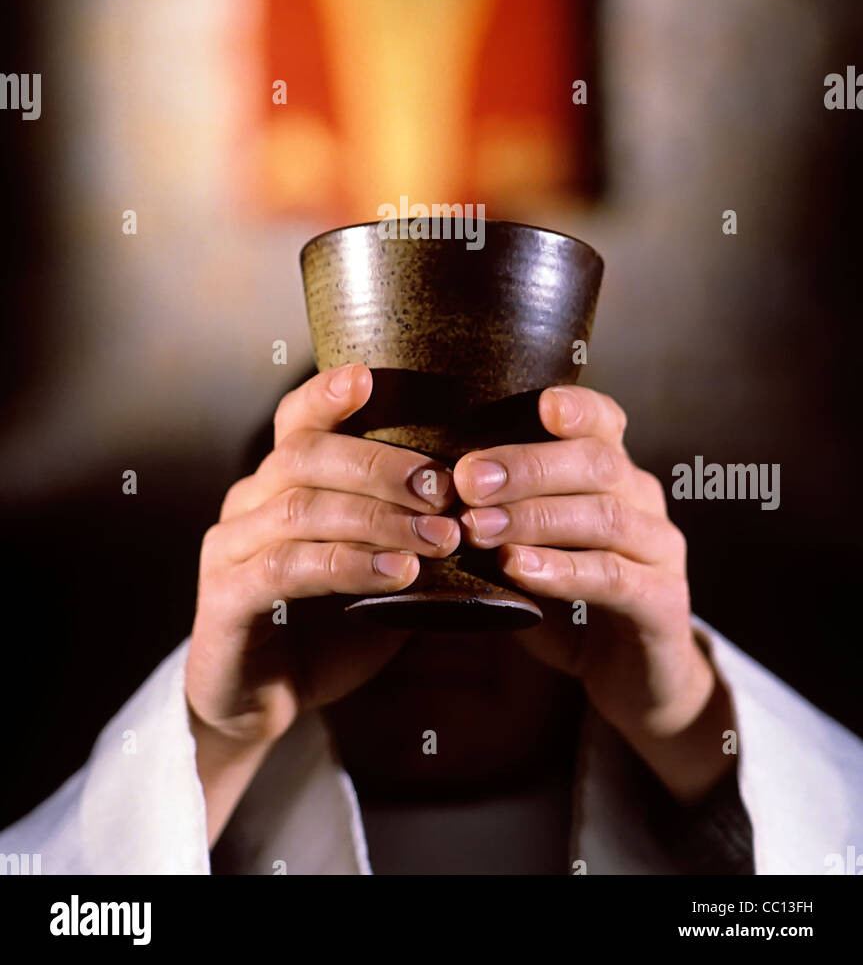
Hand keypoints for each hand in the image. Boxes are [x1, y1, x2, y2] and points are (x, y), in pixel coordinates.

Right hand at [185, 364, 458, 840]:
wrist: (260, 704)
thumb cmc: (325, 629)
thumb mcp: (375, 570)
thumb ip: (409, 533)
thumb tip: (486, 506)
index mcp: (279, 482)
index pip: (297, 421)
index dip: (326, 394)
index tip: (369, 378)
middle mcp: (248, 502)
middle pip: (307, 455)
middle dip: (381, 464)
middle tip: (444, 486)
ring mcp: (230, 548)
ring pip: (302, 507)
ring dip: (378, 518)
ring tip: (439, 539)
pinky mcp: (225, 598)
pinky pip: (289, 567)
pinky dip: (348, 565)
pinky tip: (397, 575)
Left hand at [455, 386, 734, 803]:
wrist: (634, 677)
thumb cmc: (568, 599)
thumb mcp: (530, 546)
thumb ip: (495, 515)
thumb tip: (422, 490)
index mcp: (613, 472)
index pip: (605, 421)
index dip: (578, 406)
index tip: (540, 404)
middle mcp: (643, 499)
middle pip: (597, 462)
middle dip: (527, 466)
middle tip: (466, 479)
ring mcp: (659, 549)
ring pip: (603, 516)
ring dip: (534, 517)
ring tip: (477, 528)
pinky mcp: (662, 602)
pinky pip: (613, 576)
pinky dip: (562, 570)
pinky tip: (518, 569)